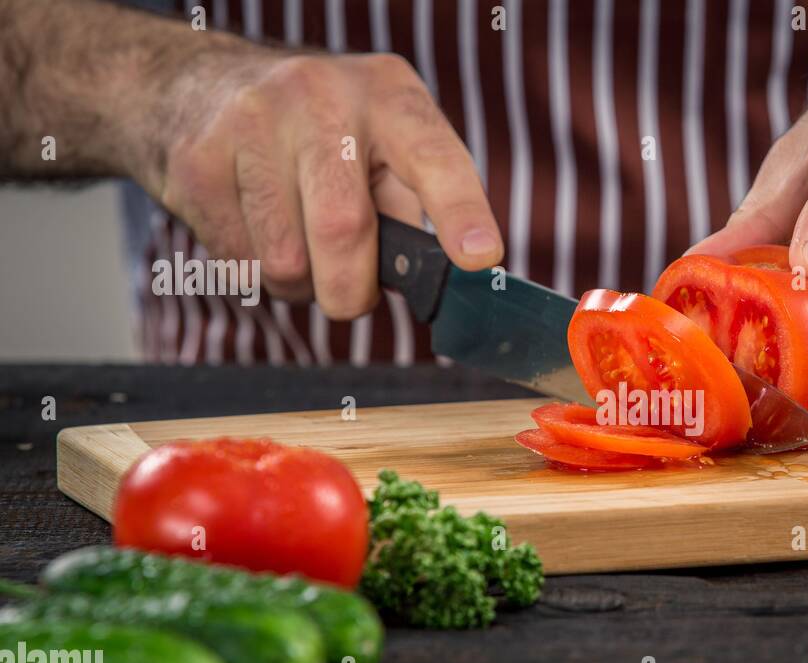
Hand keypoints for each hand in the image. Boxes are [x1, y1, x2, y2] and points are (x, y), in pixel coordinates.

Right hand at [153, 51, 500, 318]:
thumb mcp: (382, 145)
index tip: (480, 258)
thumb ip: (410, 208)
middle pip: (344, 229)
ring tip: (300, 248)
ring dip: (301, 285)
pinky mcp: (198, 161)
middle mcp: (322, 97)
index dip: (461, 213)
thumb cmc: (320, 136)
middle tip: (351, 298)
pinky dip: (256, 272)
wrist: (195, 87)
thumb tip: (436, 279)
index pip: (435, 158)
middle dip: (351, 291)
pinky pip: (241, 264)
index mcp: (389, 96)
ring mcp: (253, 123)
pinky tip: (256, 229)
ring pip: (286, 262)